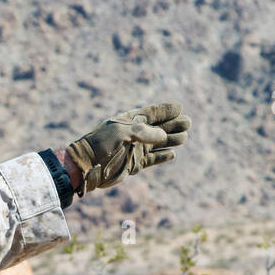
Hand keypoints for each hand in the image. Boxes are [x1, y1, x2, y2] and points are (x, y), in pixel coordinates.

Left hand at [65, 102, 189, 195]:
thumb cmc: (101, 144)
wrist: (87, 166)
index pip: (151, 113)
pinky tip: (172, 154)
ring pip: (158, 144)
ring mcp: (134, 149)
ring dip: (171, 140)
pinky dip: (161, 157)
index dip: (165, 110)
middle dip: (173, 125)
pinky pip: (151, 160)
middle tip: (188, 123)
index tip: (179, 107)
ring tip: (184, 137)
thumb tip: (162, 135)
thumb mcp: (122, 132)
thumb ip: (143, 132)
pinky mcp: (134, 164)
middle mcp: (134, 134)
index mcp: (129, 121)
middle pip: (158, 128)